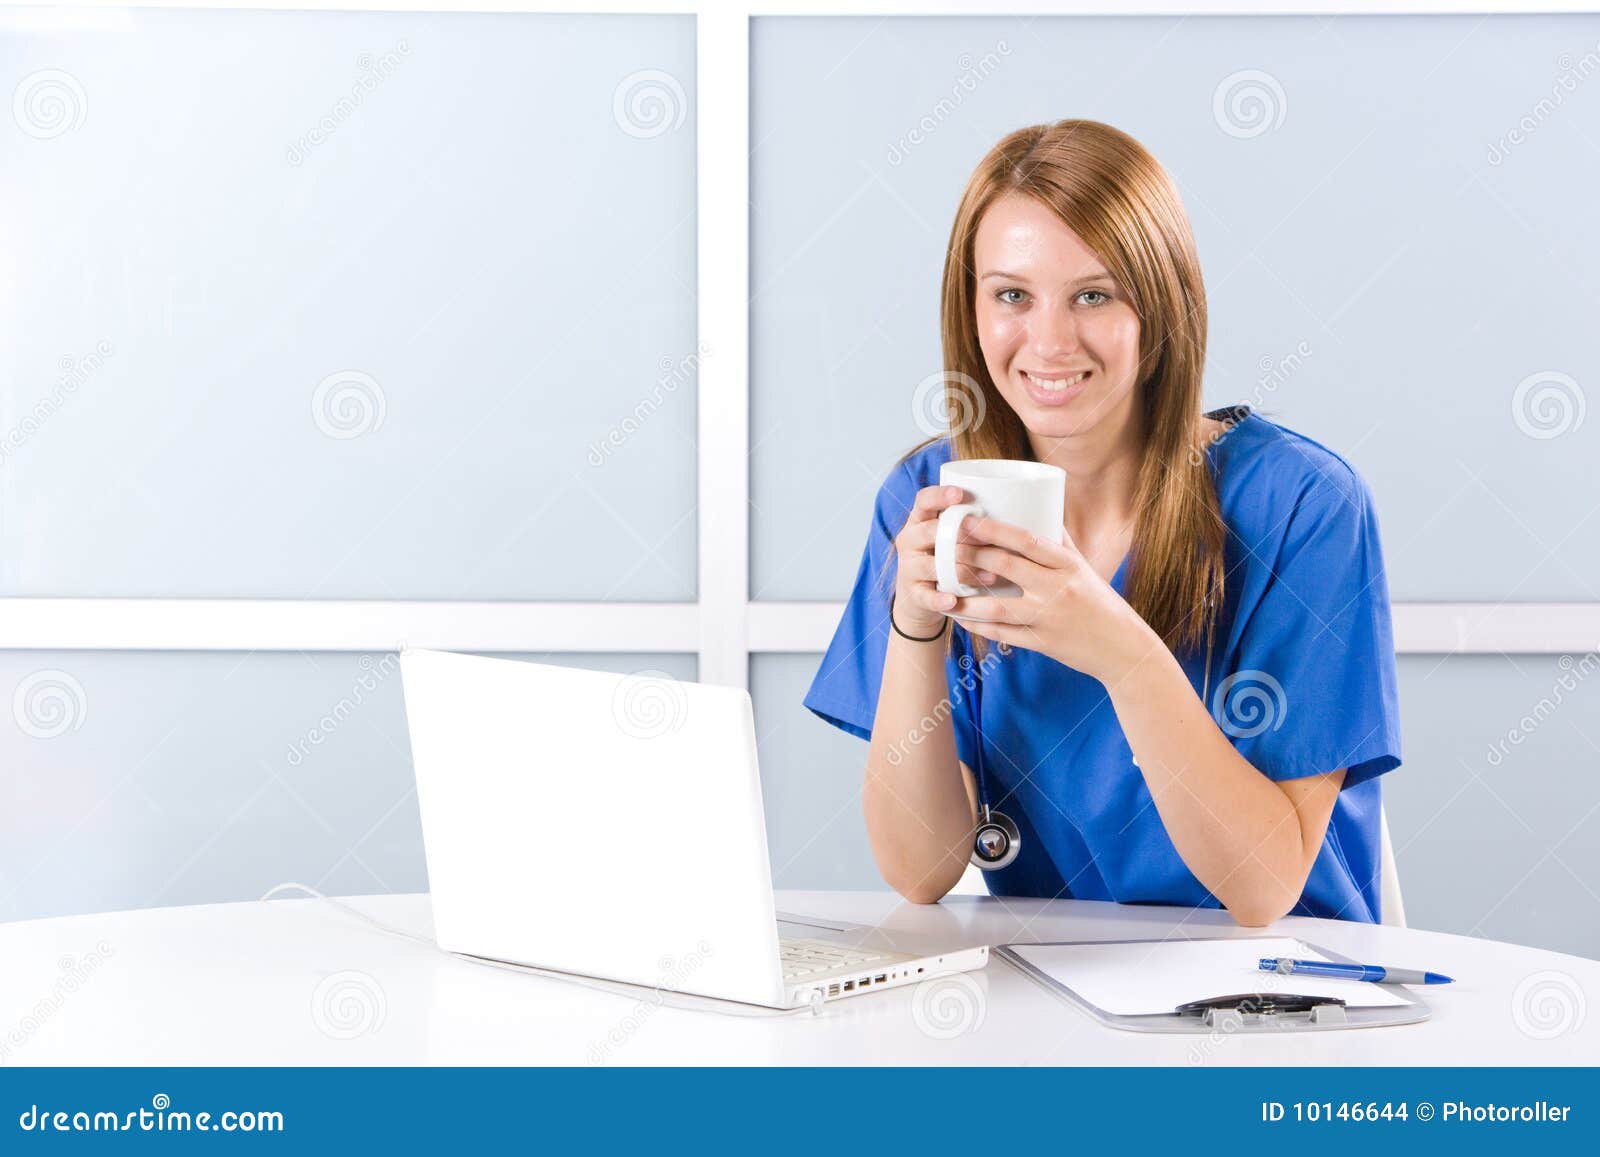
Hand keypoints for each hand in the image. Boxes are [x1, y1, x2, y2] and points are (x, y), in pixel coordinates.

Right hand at [891, 485, 1001, 636]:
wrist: (921, 598)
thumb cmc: (949, 558)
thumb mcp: (954, 537)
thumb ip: (976, 524)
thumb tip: (1027, 510)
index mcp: (921, 520)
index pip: (924, 500)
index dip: (940, 496)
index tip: (960, 494)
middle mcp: (910, 540)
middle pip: (927, 531)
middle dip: (956, 534)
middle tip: (987, 538)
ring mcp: (909, 567)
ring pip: (932, 566)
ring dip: (962, 570)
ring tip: (991, 576)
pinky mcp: (913, 594)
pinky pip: (925, 596)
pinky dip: (939, 599)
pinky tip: (954, 600)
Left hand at [944, 516, 1159, 683]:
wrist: (1122, 647)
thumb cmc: (1099, 602)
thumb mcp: (1083, 568)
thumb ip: (1060, 542)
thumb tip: (1042, 508)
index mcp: (1068, 565)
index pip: (1027, 541)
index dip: (994, 529)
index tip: (968, 519)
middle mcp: (1058, 589)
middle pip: (1007, 567)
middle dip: (972, 556)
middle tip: (945, 547)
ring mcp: (1048, 618)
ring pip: (998, 606)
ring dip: (967, 597)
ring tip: (942, 586)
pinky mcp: (1042, 644)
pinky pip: (1003, 634)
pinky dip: (978, 625)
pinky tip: (959, 615)